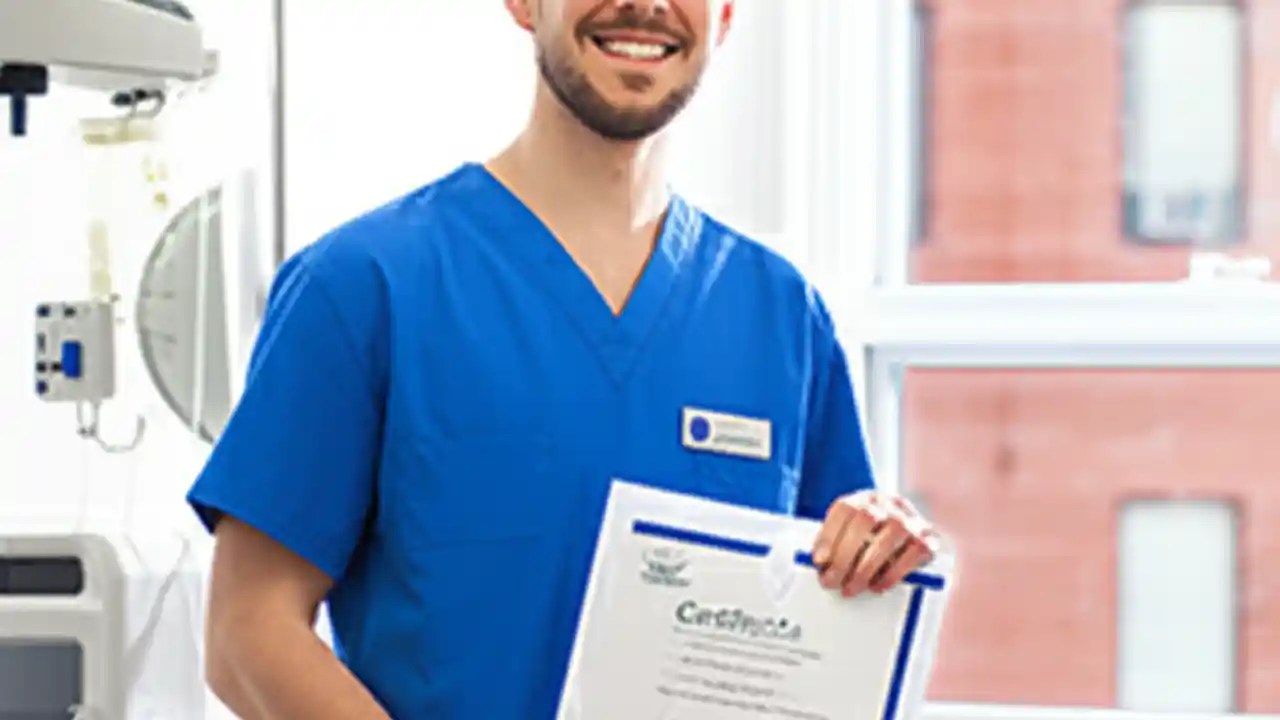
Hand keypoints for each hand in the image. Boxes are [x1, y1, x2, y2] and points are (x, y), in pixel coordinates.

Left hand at [811, 491, 940, 596]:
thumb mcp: (850, 536)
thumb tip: (820, 565)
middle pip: (865, 520)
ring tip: (851, 588)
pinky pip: (912, 554)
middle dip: (844, 555)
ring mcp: (912, 520)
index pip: (845, 508)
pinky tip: (877, 587)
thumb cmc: (870, 543)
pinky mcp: (929, 540)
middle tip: (831, 581)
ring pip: (888, 537)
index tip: (818, 561)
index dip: (829, 534)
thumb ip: (835, 546)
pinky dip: (892, 574)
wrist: (910, 539)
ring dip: (865, 568)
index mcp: (866, 499)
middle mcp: (890, 503)